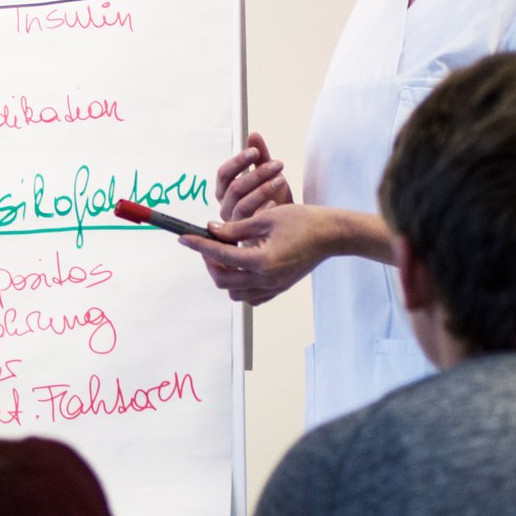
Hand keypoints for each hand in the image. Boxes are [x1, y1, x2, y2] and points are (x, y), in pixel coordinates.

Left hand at [179, 204, 341, 305]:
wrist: (331, 234)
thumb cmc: (302, 221)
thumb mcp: (265, 218)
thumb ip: (235, 227)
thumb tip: (210, 230)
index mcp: (261, 261)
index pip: (220, 255)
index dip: (199, 246)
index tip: (184, 238)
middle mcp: (266, 279)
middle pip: (223, 281)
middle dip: (209, 263)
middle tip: (207, 245)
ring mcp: (274, 287)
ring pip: (235, 293)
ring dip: (224, 275)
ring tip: (224, 255)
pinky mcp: (279, 288)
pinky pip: (251, 297)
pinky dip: (240, 285)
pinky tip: (240, 266)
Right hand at [212, 132, 291, 221]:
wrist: (286, 228)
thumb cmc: (274, 201)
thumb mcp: (268, 175)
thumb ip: (260, 156)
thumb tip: (253, 135)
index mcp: (226, 191)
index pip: (224, 174)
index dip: (238, 162)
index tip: (255, 152)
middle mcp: (226, 207)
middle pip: (234, 188)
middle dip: (256, 174)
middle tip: (278, 164)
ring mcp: (234, 223)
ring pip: (242, 204)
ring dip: (262, 189)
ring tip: (281, 179)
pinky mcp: (245, 237)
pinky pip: (251, 222)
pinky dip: (263, 209)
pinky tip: (276, 202)